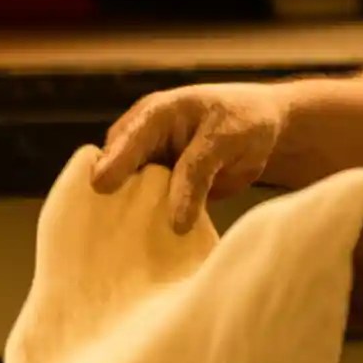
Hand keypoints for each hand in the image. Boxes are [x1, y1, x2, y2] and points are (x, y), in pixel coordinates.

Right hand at [91, 83, 287, 233]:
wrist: (262, 130)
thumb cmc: (242, 123)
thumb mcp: (224, 140)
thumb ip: (197, 173)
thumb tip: (176, 223)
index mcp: (153, 115)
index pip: (127, 141)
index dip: (113, 164)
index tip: (100, 189)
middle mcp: (139, 139)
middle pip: (112, 170)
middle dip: (110, 196)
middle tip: (105, 228)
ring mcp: (144, 165)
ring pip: (124, 193)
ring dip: (126, 215)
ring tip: (121, 245)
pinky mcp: (154, 188)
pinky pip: (143, 208)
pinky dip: (144, 224)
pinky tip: (144, 246)